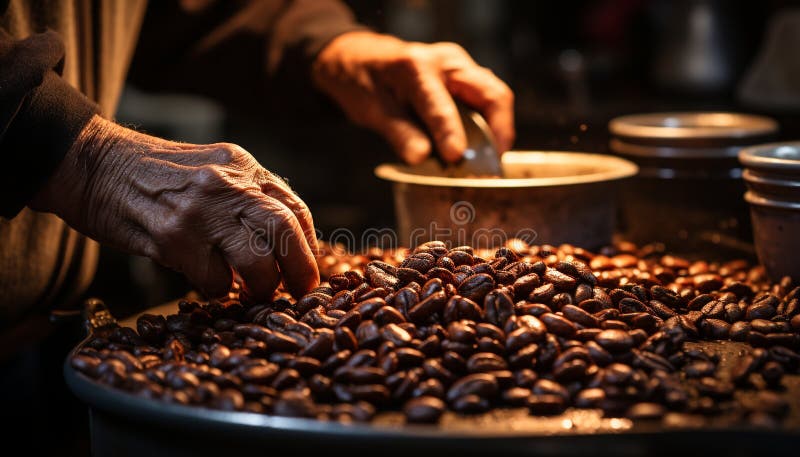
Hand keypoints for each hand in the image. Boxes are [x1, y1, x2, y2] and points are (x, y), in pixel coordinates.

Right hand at [30, 115, 319, 300]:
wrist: (94, 165)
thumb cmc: (156, 175)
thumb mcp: (212, 168)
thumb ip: (247, 196)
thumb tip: (287, 243)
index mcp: (242, 166)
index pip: (294, 209)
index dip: (308, 247)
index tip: (309, 272)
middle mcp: (227, 183)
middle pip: (284, 231)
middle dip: (300, 270)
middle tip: (299, 292)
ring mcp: (200, 210)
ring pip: (256, 262)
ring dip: (260, 287)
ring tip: (251, 291)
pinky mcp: (173, 237)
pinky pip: (214, 281)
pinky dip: (217, 291)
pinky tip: (204, 280)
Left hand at [312, 31, 514, 164]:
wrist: (361, 59)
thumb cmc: (363, 81)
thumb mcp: (370, 109)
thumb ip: (398, 133)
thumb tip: (421, 158)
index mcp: (417, 67)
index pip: (441, 104)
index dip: (450, 132)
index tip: (455, 157)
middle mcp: (447, 62)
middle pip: (490, 93)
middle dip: (497, 130)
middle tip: (492, 163)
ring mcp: (461, 69)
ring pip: (495, 98)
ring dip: (496, 130)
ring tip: (490, 160)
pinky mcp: (466, 80)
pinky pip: (487, 104)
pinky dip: (488, 128)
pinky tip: (480, 150)